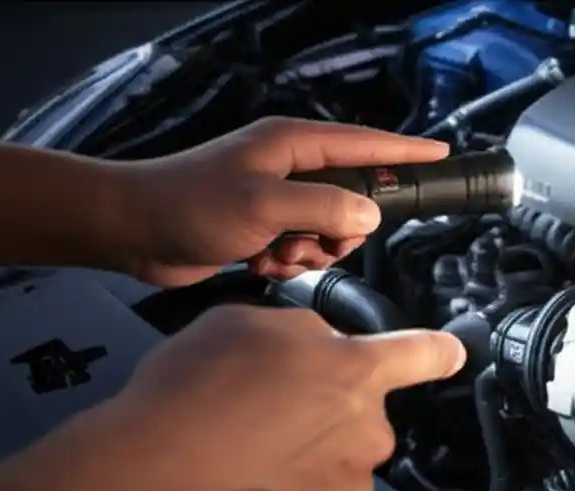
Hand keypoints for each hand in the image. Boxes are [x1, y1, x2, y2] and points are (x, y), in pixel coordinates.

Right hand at [62, 305, 464, 490]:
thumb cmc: (192, 395)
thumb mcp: (239, 325)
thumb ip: (299, 335)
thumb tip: (321, 349)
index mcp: (356, 374)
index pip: (418, 354)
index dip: (435, 351)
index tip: (452, 355)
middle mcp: (368, 435)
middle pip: (359, 422)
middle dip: (323, 421)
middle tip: (257, 424)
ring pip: (337, 473)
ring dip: (304, 470)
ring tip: (239, 471)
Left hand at [119, 117, 448, 286]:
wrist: (134, 231)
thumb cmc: (189, 206)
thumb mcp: (266, 206)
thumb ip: (325, 209)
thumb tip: (369, 219)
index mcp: (293, 146)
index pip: (365, 144)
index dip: (405, 151)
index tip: (439, 155)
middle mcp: (288, 168)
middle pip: (353, 199)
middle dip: (342, 230)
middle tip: (317, 242)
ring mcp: (276, 198)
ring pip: (329, 230)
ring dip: (310, 251)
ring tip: (276, 254)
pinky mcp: (262, 227)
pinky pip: (301, 248)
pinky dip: (287, 262)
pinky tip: (259, 263)